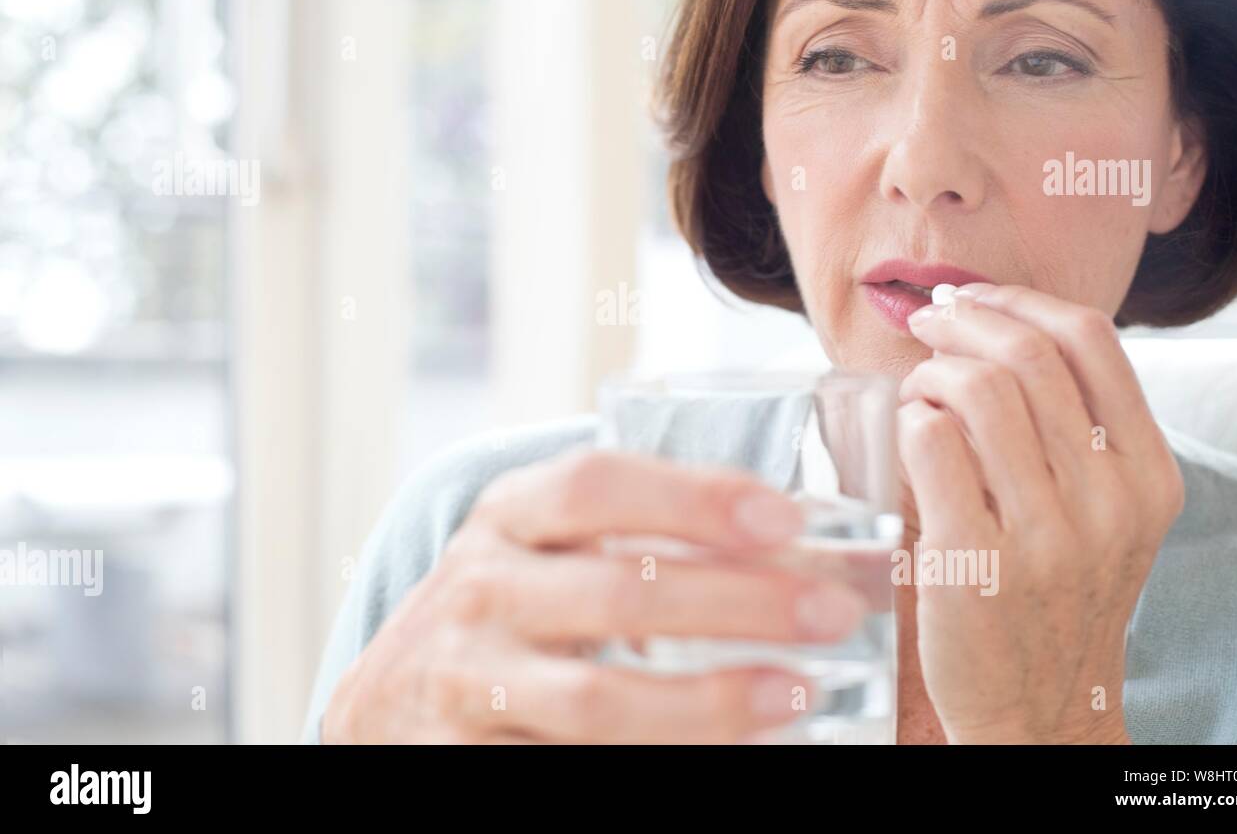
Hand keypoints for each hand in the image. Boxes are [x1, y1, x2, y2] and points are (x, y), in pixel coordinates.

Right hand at [320, 449, 869, 742]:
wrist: (393, 694)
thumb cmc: (512, 602)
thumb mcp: (546, 544)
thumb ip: (638, 530)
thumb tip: (799, 541)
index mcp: (507, 515)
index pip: (595, 485)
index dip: (694, 498)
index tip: (788, 520)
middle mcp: (481, 589)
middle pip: (615, 592)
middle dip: (738, 602)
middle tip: (833, 613)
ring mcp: (468, 680)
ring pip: (596, 699)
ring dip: (709, 700)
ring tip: (797, 693)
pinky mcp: (471, 758)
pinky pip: (576, 761)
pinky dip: (663, 758)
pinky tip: (732, 749)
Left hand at [896, 283, 1182, 743]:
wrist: (1038, 709)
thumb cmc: (1056, 597)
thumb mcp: (1104, 517)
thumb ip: (1078, 434)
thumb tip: (1002, 331)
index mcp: (1147, 476)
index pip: (1092, 340)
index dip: (1020, 300)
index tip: (975, 299)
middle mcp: (1108, 502)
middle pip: (1027, 355)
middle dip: (962, 321)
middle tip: (927, 327)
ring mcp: (1045, 536)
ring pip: (979, 390)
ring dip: (932, 371)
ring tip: (918, 391)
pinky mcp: (975, 563)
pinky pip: (932, 444)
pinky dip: (909, 419)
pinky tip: (907, 436)